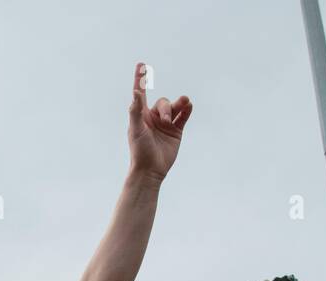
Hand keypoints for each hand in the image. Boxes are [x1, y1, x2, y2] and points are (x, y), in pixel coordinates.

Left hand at [127, 62, 191, 183]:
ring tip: (186, 102)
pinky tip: (189, 106)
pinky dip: (187, 111)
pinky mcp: (176, 131)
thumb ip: (135, 110)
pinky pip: (183, 117)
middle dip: (166, 109)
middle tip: (164, 122)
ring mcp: (165, 124)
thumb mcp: (135, 129)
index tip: (141, 65)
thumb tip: (136, 92)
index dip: (141, 79)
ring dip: (181, 104)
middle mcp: (154, 117)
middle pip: (164, 103)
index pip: (141, 93)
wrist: (151, 169)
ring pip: (175, 108)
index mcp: (142, 115)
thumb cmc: (139, 150)